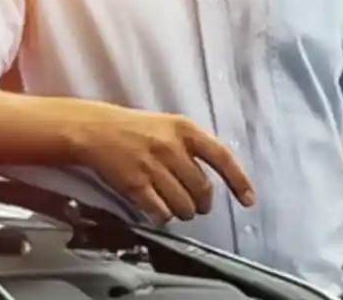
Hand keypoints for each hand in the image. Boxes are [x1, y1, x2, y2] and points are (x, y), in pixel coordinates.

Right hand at [70, 104, 254, 222]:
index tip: (248, 200)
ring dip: (184, 212)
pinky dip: (164, 216)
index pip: (222, 156)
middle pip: (203, 190)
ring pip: (184, 205)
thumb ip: (191, 148)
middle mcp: (171, 147)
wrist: (94, 130)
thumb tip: (215, 179)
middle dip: (202, 204)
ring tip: (175, 206)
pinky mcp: (135, 184)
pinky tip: (159, 211)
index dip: (239, 181)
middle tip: (196, 205)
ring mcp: (152, 166)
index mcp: (184, 129)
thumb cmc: (134, 129)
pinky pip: (161, 212)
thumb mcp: (167, 126)